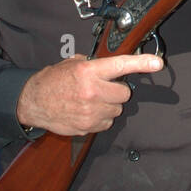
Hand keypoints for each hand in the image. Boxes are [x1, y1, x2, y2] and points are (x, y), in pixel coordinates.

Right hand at [16, 52, 163, 136]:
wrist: (33, 102)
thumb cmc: (53, 81)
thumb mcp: (72, 64)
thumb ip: (94, 64)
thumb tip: (112, 67)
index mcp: (89, 72)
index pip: (121, 66)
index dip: (142, 64)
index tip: (157, 63)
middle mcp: (92, 91)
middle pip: (124, 94)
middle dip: (116, 91)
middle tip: (102, 88)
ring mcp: (91, 111)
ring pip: (117, 110)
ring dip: (108, 106)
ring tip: (90, 101)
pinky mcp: (88, 126)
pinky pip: (107, 122)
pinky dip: (100, 118)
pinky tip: (86, 111)